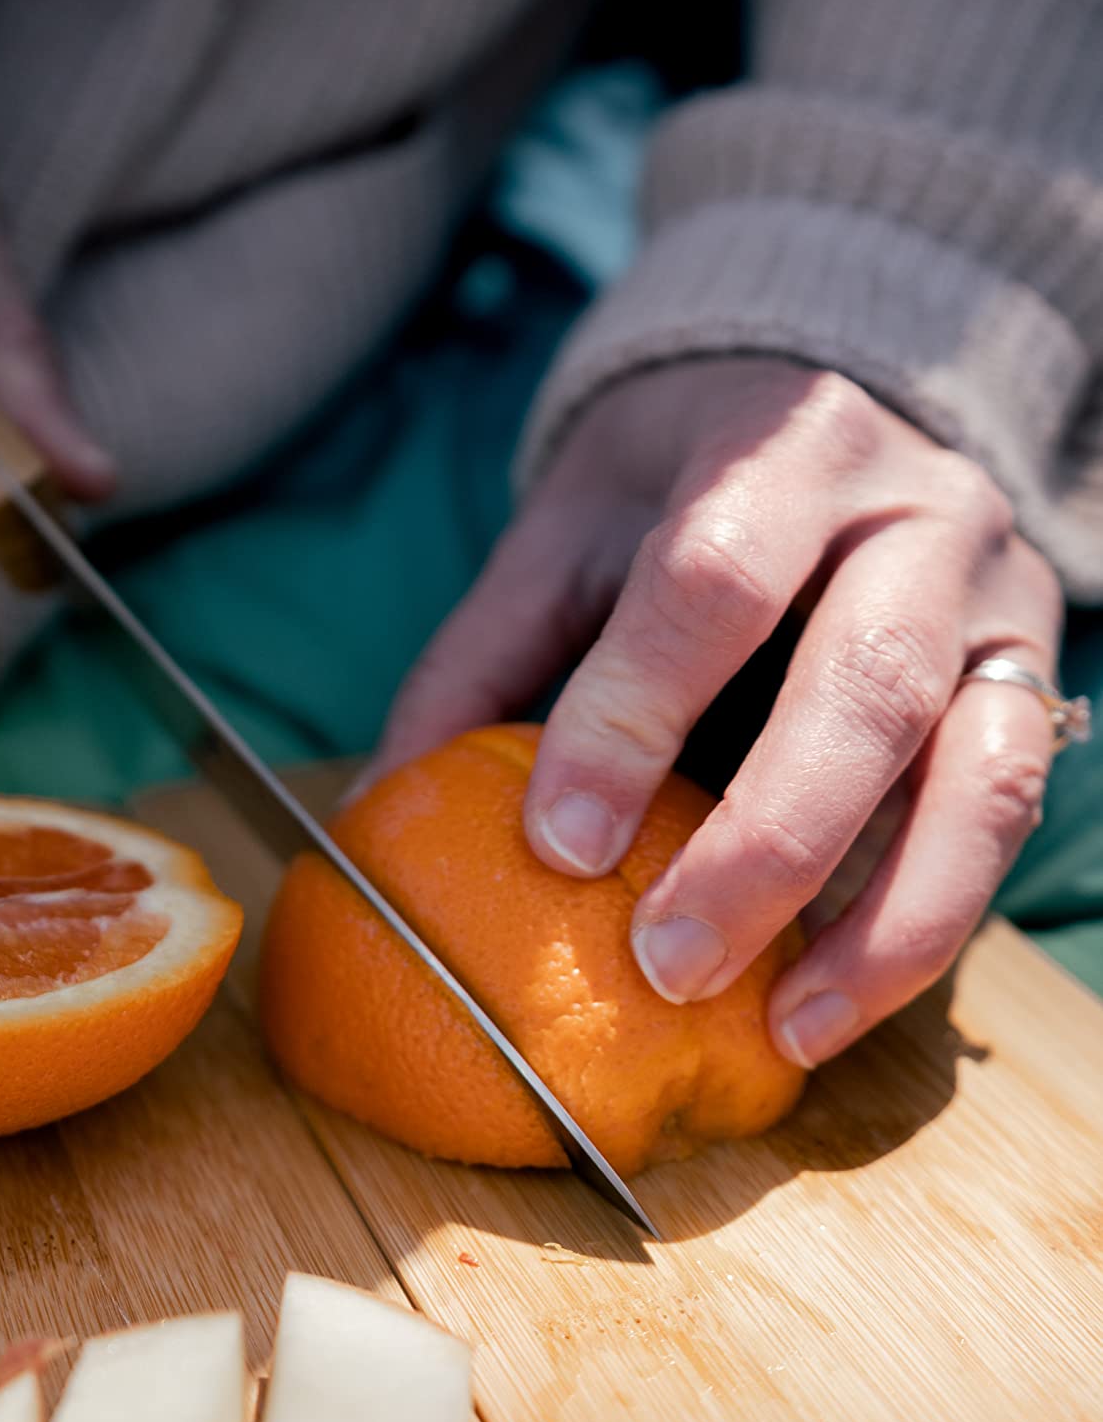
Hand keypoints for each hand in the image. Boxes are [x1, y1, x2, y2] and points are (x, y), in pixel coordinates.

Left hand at [376, 359, 1061, 1066]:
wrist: (834, 396)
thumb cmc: (676, 487)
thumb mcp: (564, 538)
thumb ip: (484, 664)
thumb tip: (385, 816)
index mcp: (779, 448)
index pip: (711, 582)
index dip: (630, 719)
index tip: (557, 845)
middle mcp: (916, 513)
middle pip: (865, 684)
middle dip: (764, 842)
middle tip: (664, 964)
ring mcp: (996, 601)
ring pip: (977, 768)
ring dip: (882, 917)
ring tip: (782, 1025)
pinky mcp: (1035, 679)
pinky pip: (1007, 816)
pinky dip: (927, 922)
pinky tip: (837, 1002)